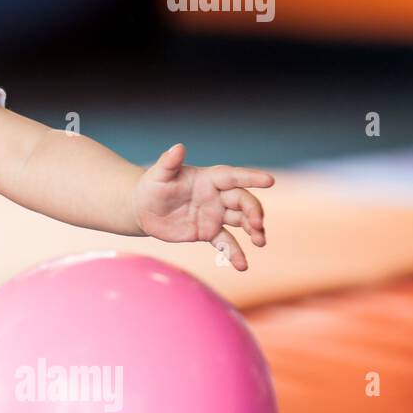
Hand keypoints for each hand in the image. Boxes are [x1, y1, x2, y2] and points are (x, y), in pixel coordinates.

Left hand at [132, 143, 274, 270]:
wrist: (143, 209)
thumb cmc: (152, 186)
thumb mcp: (158, 174)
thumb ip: (169, 162)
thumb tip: (178, 147)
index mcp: (208, 179)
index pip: (233, 177)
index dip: (251, 177)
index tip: (269, 181)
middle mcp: (217, 196)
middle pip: (242, 201)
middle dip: (253, 211)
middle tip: (257, 224)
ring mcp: (215, 215)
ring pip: (241, 221)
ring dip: (254, 230)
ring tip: (260, 242)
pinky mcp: (208, 232)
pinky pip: (226, 243)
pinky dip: (235, 253)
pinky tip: (242, 266)